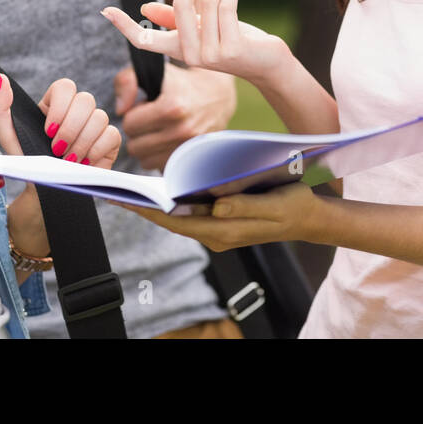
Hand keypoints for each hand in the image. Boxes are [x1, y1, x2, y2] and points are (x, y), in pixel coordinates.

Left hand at [0, 73, 120, 167]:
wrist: (44, 194)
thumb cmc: (28, 165)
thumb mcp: (9, 138)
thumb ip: (0, 108)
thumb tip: (2, 79)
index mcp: (55, 106)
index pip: (65, 86)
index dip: (60, 107)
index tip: (48, 131)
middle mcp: (78, 111)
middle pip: (86, 99)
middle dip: (71, 128)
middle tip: (57, 150)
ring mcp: (96, 125)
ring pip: (100, 116)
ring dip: (81, 143)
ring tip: (68, 162)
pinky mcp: (110, 141)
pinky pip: (112, 134)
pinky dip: (96, 150)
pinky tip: (84, 164)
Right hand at [100, 0, 287, 84]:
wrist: (268, 65)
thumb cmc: (236, 41)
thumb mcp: (204, 27)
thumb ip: (177, 17)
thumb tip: (144, 7)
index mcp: (179, 49)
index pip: (145, 40)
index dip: (125, 26)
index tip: (105, 11)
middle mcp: (191, 56)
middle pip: (181, 5)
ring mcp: (211, 56)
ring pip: (209, 1)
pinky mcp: (232, 50)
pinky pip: (227, 7)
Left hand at [114, 61, 235, 170]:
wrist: (217, 97)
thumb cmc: (181, 84)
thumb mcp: (155, 73)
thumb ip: (127, 81)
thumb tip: (120, 110)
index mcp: (172, 107)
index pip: (129, 124)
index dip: (133, 114)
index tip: (145, 107)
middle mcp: (182, 130)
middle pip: (134, 146)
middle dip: (138, 133)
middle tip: (151, 120)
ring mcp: (187, 149)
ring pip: (144, 160)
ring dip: (147, 147)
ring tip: (159, 130)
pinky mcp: (192, 161)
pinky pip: (159, 168)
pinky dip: (159, 157)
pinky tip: (167, 141)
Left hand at [114, 182, 322, 250]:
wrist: (309, 218)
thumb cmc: (293, 208)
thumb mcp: (273, 205)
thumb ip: (244, 206)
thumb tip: (215, 205)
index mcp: (223, 231)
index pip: (175, 220)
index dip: (146, 210)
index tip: (121, 198)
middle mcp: (216, 234)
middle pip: (170, 220)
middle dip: (141, 207)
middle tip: (112, 191)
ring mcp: (218, 229)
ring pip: (178, 217)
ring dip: (154, 205)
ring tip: (129, 190)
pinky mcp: (222, 221)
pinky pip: (190, 213)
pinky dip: (172, 203)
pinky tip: (161, 191)